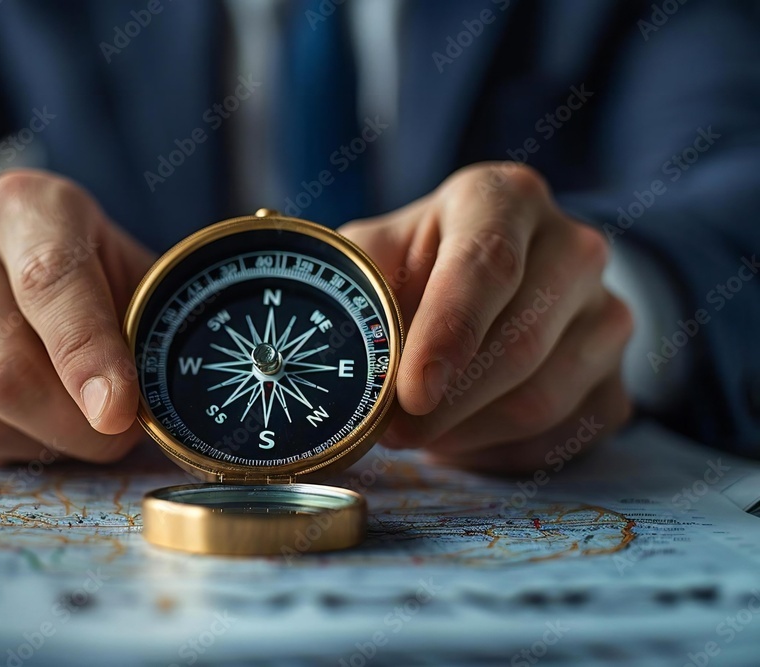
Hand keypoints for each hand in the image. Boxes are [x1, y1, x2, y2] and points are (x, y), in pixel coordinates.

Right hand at [0, 169, 154, 464]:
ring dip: (41, 444)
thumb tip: (174, 401)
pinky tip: (27, 425)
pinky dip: (0, 452)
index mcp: (25, 206)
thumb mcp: (129, 275)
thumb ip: (152, 323)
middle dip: (74, 426)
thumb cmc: (85, 278)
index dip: (87, 354)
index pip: (49, 281)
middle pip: (4, 366)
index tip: (118, 412)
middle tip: (116, 438)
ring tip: (75, 427)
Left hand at [339, 163, 632, 472]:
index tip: (412, 392)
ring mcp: (607, 312)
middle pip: (520, 341)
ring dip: (468, 433)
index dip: (448, 334)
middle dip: (447, 403)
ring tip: (419, 435)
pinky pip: (563, 436)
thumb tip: (337, 352)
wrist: (500, 282)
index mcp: (504, 197)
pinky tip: (463, 438)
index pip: (486, 265)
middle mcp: (573, 245)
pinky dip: (500, 452)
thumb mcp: (377, 253)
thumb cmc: (420, 264)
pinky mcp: (618, 378)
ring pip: (544, 398)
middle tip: (392, 432)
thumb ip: (358, 285)